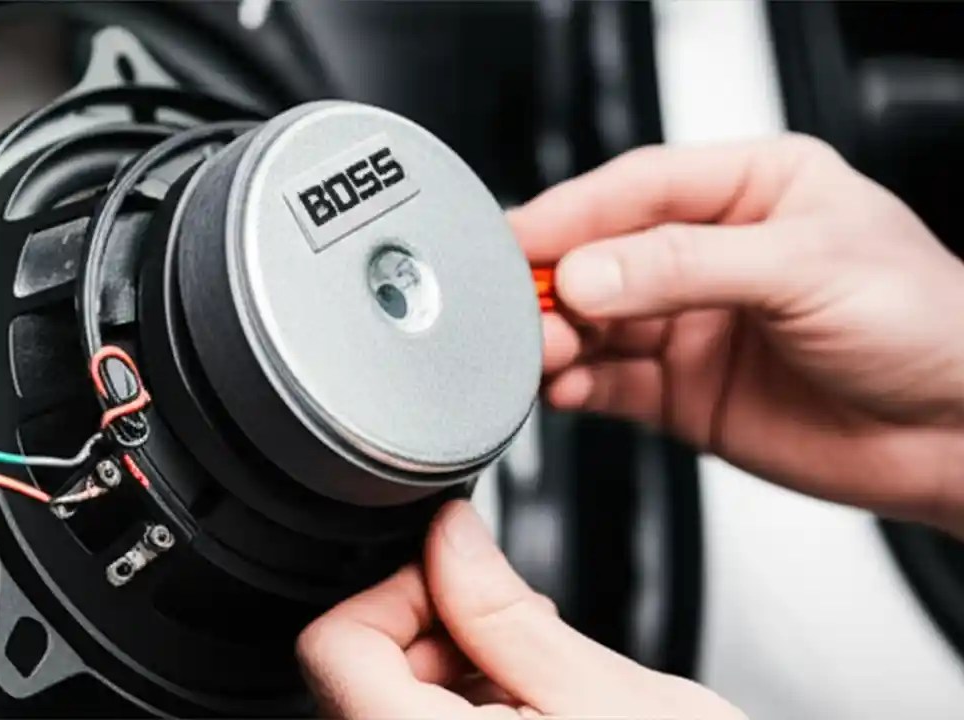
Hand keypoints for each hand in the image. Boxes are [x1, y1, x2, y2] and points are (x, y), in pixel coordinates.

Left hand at [298, 500, 746, 718]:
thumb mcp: (613, 701)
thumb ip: (506, 614)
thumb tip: (451, 537)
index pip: (332, 647)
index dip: (399, 592)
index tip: (458, 583)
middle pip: (354, 678)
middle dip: (434, 636)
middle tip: (515, 635)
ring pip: (385, 711)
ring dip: (449, 680)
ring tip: (536, 687)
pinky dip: (456, 719)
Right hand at [513, 135, 963, 536]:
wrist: (962, 440)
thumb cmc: (927, 327)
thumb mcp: (806, 268)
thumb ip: (687, 267)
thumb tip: (591, 273)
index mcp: (749, 190)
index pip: (638, 188)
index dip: (575, 211)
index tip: (523, 239)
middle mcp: (710, 254)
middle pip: (603, 256)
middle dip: (557, 280)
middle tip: (521, 303)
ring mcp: (691, 325)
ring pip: (596, 323)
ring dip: (558, 337)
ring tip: (542, 350)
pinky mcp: (681, 392)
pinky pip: (609, 384)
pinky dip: (578, 387)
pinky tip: (564, 389)